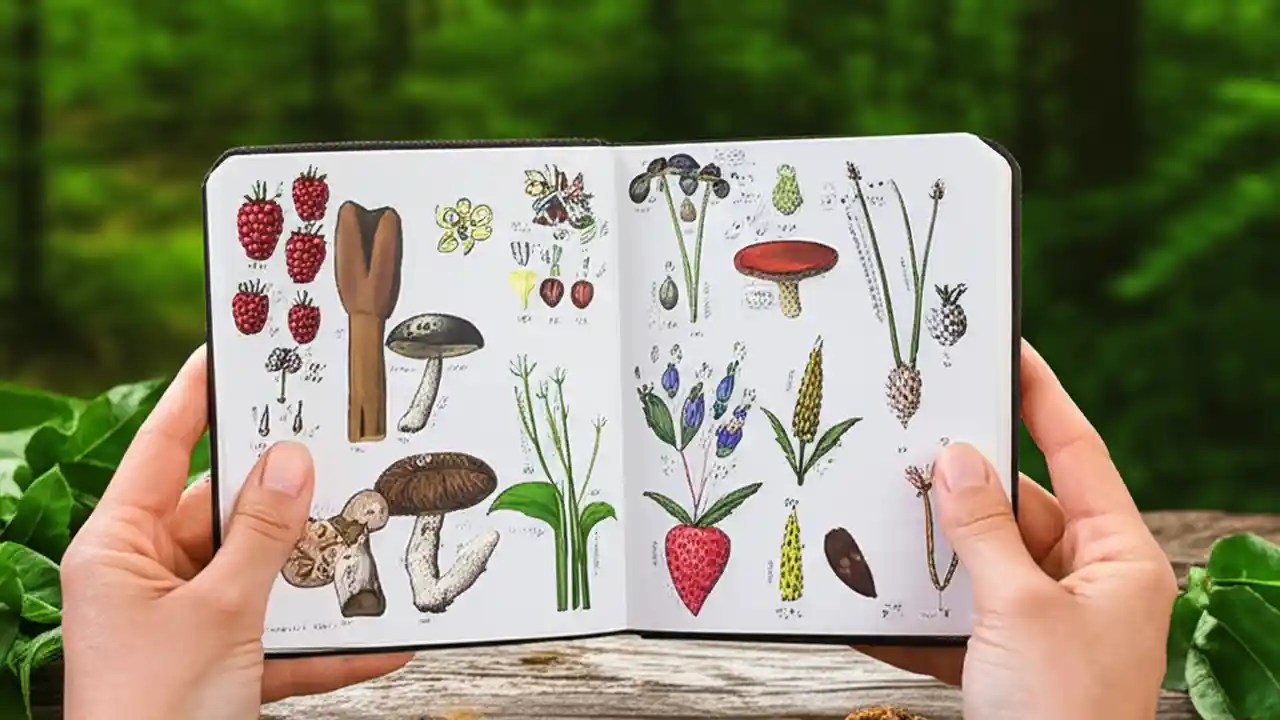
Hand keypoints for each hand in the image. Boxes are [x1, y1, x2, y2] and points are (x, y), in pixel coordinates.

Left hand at [61, 347, 411, 719]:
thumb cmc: (153, 714)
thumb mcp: (220, 613)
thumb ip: (262, 536)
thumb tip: (291, 462)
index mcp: (120, 549)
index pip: (161, 450)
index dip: (195, 397)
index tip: (227, 351)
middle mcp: (149, 578)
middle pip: (229, 514)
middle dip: (291, 503)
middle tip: (340, 455)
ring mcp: (186, 622)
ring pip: (264, 576)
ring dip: (318, 577)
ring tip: (374, 545)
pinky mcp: (219, 664)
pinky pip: (281, 638)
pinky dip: (326, 643)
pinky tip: (380, 639)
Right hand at [854, 340, 1177, 718]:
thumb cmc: (1060, 716)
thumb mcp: (1020, 611)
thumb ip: (983, 530)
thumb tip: (957, 458)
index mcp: (1119, 560)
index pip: (1077, 455)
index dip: (1042, 398)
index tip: (1008, 349)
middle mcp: (1085, 584)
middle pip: (1014, 507)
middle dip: (958, 485)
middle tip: (907, 442)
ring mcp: (1042, 622)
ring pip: (975, 560)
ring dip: (925, 550)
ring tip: (873, 518)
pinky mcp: (1002, 659)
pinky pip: (952, 616)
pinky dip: (912, 612)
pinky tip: (865, 603)